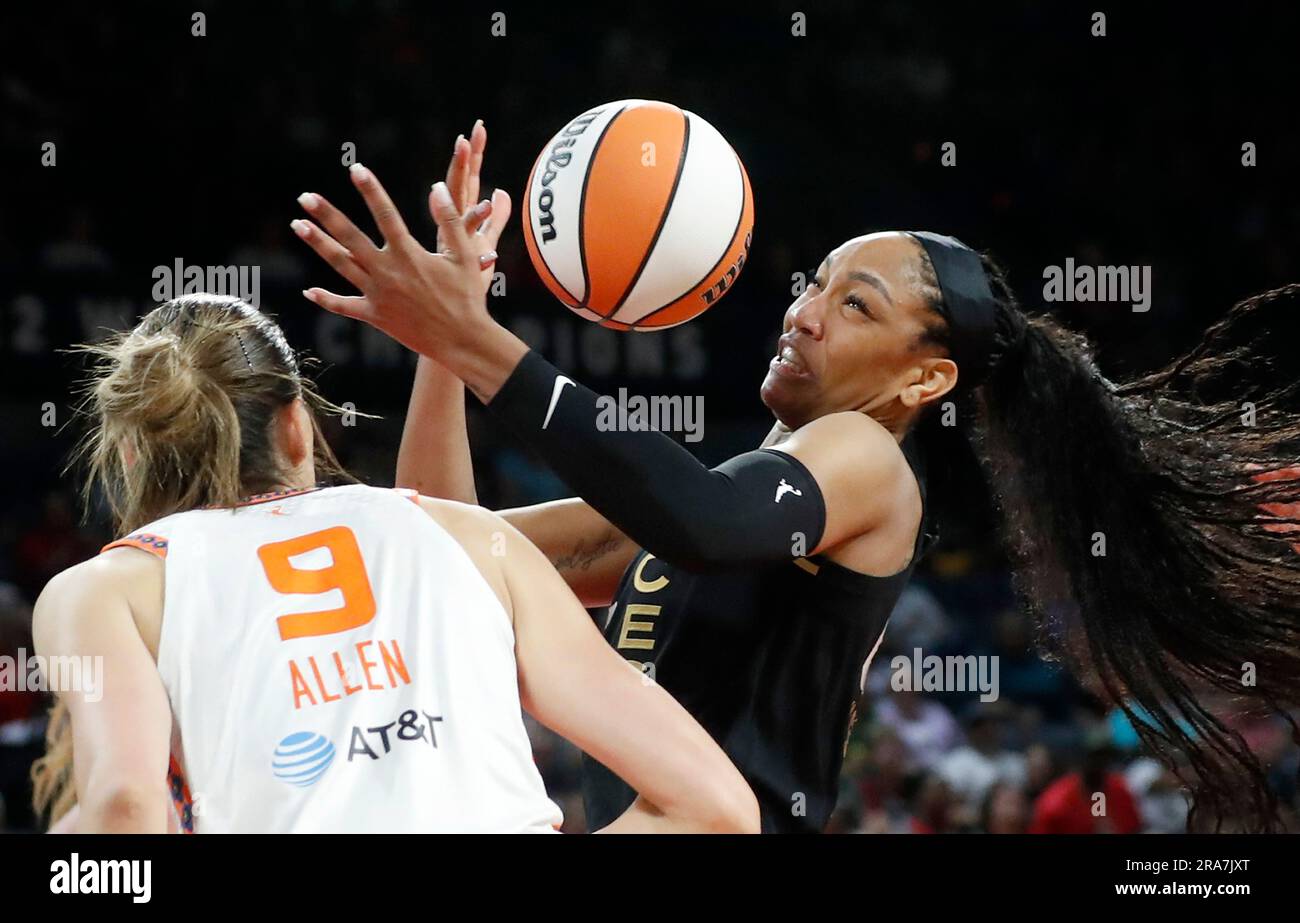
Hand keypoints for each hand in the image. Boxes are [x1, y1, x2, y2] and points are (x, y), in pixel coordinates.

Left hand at [292, 159, 499, 362]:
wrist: (462, 341)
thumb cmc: (467, 297)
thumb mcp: (465, 255)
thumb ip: (450, 220)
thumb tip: (437, 187)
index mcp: (410, 255)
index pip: (386, 215)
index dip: (371, 190)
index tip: (356, 169)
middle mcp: (388, 273)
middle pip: (351, 238)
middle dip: (327, 216)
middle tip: (305, 197)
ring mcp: (378, 296)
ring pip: (341, 265)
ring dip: (318, 244)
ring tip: (298, 224)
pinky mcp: (376, 317)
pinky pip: (345, 307)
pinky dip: (326, 300)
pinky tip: (309, 291)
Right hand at [442, 120, 512, 292]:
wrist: (450, 311)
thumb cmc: (463, 279)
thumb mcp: (482, 243)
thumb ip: (494, 220)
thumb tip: (502, 193)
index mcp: (459, 218)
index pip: (467, 180)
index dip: (472, 157)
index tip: (477, 130)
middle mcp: (455, 228)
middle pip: (460, 189)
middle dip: (463, 165)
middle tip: (464, 140)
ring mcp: (458, 246)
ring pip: (463, 220)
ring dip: (473, 209)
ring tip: (482, 194)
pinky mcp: (463, 268)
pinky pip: (472, 257)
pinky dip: (483, 256)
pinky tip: (491, 256)